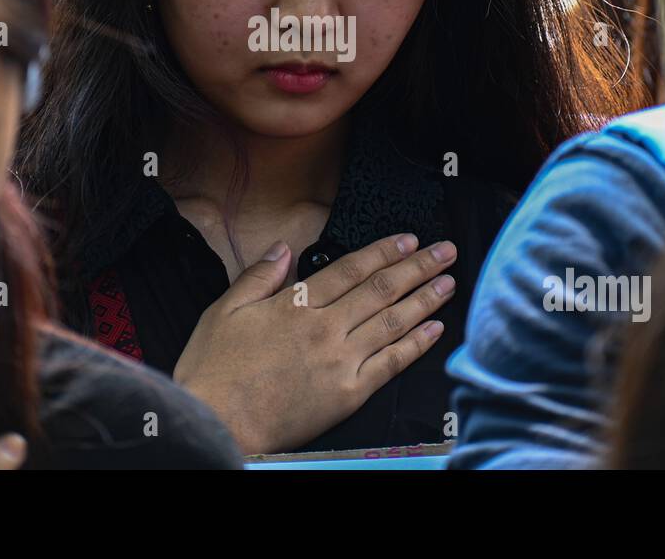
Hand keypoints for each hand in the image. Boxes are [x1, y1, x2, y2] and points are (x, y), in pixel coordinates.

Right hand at [173, 233, 455, 453]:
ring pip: (393, 322)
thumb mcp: (224, 311)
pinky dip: (416, 344)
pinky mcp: (349, 394)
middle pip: (381, 289)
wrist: (218, 424)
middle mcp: (325, 329)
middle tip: (445, 251)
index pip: (351, 269)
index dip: (384, 251)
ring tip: (448, 282)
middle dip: (418, 267)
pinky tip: (435, 329)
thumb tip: (282, 248)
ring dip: (425, 299)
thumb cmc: (215, 371)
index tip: (408, 239)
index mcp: (297, 305)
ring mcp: (341, 362)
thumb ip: (258, 276)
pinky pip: (391, 363)